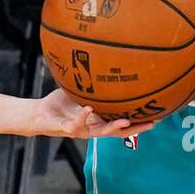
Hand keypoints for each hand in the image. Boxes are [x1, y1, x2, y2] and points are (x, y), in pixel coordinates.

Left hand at [32, 88, 158, 138]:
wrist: (38, 113)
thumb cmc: (60, 103)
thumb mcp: (78, 90)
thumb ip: (90, 81)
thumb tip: (103, 60)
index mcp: (98, 119)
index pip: (121, 123)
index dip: (137, 121)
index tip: (155, 116)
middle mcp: (92, 127)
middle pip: (118, 132)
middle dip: (135, 129)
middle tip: (151, 123)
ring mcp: (81, 130)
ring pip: (101, 132)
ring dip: (113, 127)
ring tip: (126, 121)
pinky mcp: (67, 129)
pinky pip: (77, 125)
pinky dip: (83, 116)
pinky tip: (89, 108)